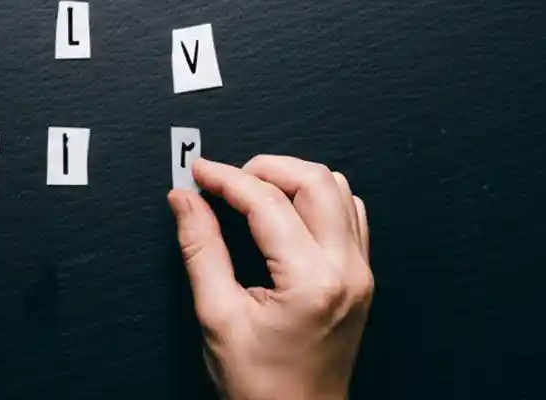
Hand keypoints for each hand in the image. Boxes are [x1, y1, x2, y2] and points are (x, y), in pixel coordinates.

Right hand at [168, 156, 372, 399]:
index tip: (198, 173)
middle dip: (266, 168)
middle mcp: (346, 271)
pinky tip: (287, 212)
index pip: (268, 203)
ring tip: (253, 192)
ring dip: (294, 179)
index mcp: (311, 283)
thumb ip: (201, 250)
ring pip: (340, 190)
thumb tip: (185, 200)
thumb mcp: (218, 317)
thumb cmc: (261, 386)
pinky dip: (318, 200)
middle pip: (316, 181)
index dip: (226, 179)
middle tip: (226, 180)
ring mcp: (360, 273)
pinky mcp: (361, 278)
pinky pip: (350, 215)